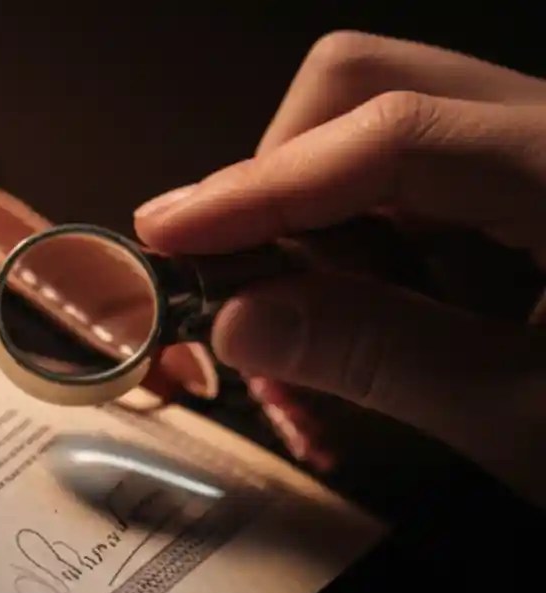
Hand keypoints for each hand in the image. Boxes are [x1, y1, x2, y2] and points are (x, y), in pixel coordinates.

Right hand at [134, 31, 545, 506]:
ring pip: (380, 122)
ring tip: (299, 329)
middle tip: (237, 281)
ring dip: (311, 216)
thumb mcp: (533, 422)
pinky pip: (413, 170)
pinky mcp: (535, 176)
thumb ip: (382, 358)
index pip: (389, 135)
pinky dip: (360, 234)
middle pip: (372, 84)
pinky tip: (361, 312)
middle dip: (278, 176)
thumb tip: (239, 320)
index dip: (261, 185)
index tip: (167, 235)